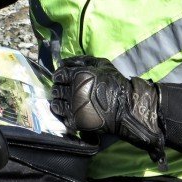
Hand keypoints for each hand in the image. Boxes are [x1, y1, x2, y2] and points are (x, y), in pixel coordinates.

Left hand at [51, 56, 165, 166]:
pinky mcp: (75, 121)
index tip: (62, 78)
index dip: (59, 76)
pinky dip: (64, 114)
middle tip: (66, 90)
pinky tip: (71, 111)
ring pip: (56, 104)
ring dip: (59, 102)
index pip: (59, 74)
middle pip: (56, 90)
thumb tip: (63, 62)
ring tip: (67, 102)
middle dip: (59, 89)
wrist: (125, 107)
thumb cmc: (115, 82)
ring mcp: (73, 108)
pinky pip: (62, 117)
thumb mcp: (102, 64)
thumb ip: (82, 60)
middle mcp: (72, 91)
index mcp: (78, 76)